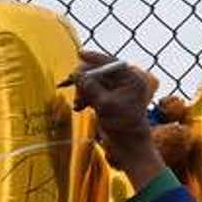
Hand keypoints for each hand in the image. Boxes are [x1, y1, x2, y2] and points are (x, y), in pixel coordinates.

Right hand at [67, 51, 162, 187]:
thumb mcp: (104, 104)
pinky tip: (79, 107)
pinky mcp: (111, 101)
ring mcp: (118, 92)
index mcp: (131, 79)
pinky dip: (86, 98)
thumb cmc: (122, 125)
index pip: (111, 62)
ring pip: (95, 83)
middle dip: (85, 80)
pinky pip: (94, 93)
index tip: (80, 54)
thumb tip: (76, 74)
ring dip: (83, 92)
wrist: (129, 146)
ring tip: (77, 104)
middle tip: (70, 84)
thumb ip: (90, 87)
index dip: (94, 58)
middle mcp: (126, 83)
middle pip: (100, 72)